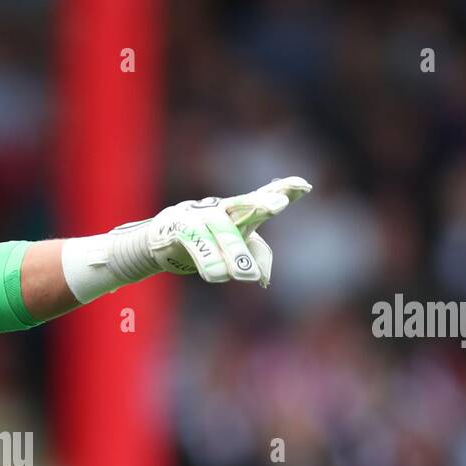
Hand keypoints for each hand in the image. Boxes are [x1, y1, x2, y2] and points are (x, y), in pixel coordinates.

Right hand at [144, 176, 311, 287]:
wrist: (161, 240)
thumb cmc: (206, 240)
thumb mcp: (235, 246)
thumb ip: (256, 255)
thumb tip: (264, 279)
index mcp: (240, 212)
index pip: (264, 197)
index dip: (284, 189)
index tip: (305, 185)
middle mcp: (223, 209)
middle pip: (245, 204)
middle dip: (262, 203)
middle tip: (279, 204)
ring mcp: (201, 216)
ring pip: (223, 232)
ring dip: (235, 253)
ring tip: (248, 277)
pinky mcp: (182, 229)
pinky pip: (198, 245)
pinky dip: (209, 262)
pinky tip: (219, 276)